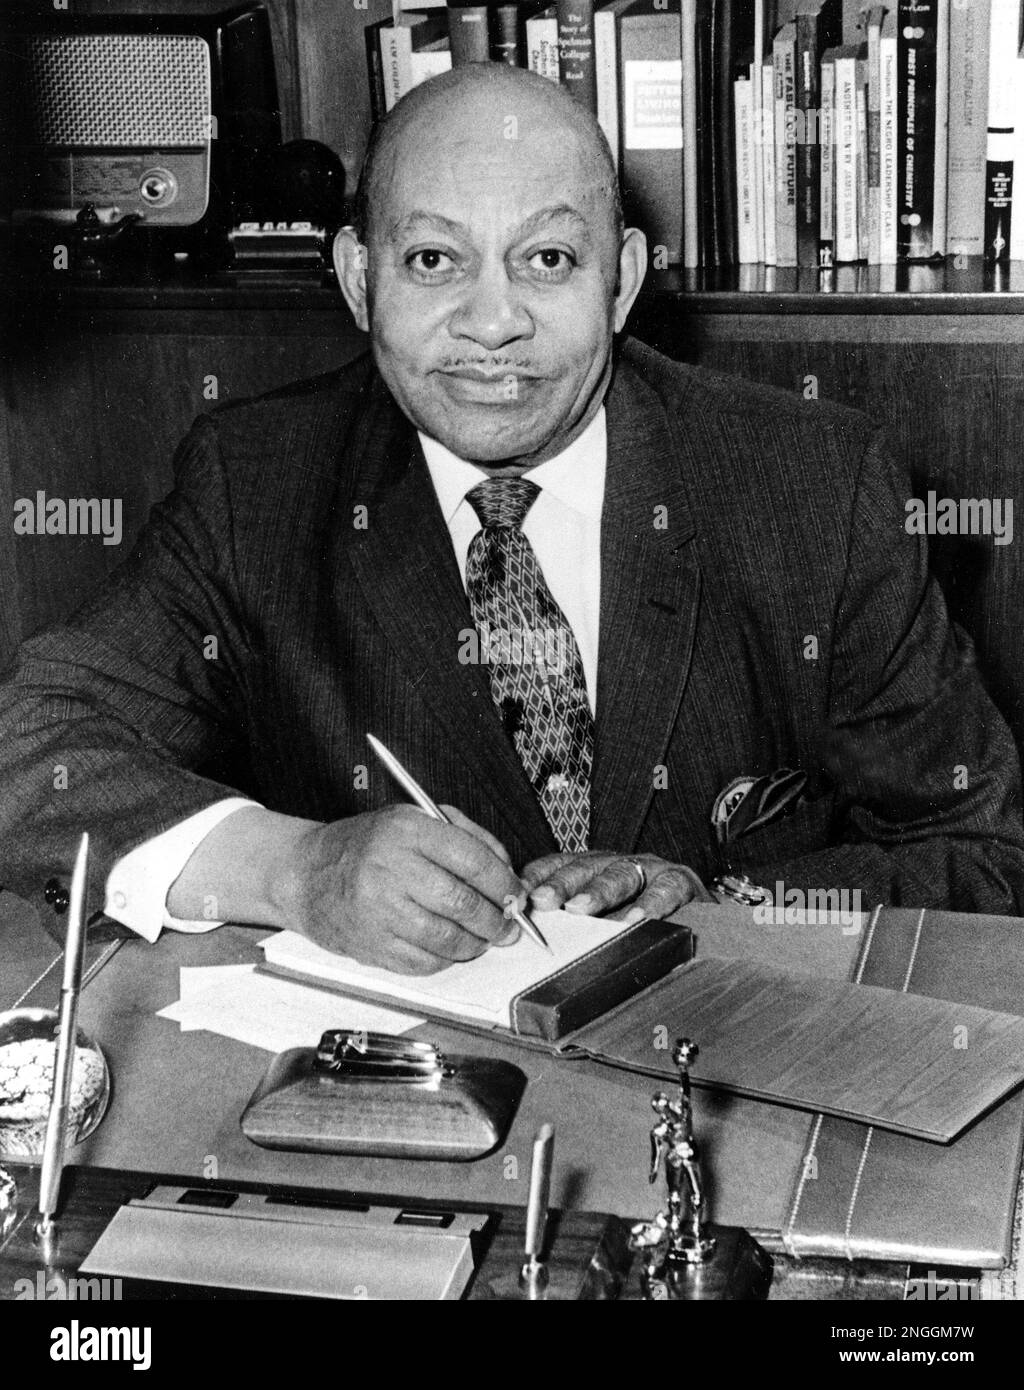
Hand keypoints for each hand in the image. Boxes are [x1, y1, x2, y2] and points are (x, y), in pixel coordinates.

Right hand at [290, 805, 526, 973]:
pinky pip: (424, 962)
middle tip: (508, 924)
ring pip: (447, 938)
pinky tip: (450, 948)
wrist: (305, 875)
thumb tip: (506, 869)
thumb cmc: (364, 846)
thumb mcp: (411, 819)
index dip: (504, 882)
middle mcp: (391, 869)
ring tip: (483, 938)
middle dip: (496, 919)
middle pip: (464, 903)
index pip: (473, 859)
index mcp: (406, 831)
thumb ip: (464, 834)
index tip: (515, 893)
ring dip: (476, 943)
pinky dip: (446, 959)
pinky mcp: (371, 944)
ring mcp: (378, 910)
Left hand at [521, 851, 713, 924]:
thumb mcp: (600, 919)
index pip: (556, 867)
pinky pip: (665, 889)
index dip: (537, 879)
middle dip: (561, 884)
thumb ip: (568, 925)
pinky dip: (653, 903)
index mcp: (590, 870)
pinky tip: (640, 918)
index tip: (520, 897)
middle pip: (583, 868)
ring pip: (619, 874)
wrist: (700, 918)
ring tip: (582, 908)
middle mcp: (614, 864)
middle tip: (545, 901)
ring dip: (599, 891)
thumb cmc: (639, 919)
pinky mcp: (679, 881)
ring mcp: (647, 870)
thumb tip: (528, 938)